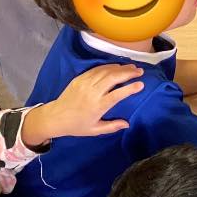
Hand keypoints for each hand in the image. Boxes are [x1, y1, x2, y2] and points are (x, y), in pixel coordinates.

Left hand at [22, 64, 144, 146]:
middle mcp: (92, 93)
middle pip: (113, 78)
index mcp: (97, 106)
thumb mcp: (94, 130)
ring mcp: (85, 84)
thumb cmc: (76, 125)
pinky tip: (116, 66)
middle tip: (140, 71)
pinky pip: (96, 69)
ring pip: (106, 71)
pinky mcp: (79, 78)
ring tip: (131, 67)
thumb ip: (112, 127)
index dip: (130, 88)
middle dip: (128, 73)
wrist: (54, 117)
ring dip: (120, 67)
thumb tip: (127, 124)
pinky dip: (108, 66)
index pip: (117, 95)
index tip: (141, 84)